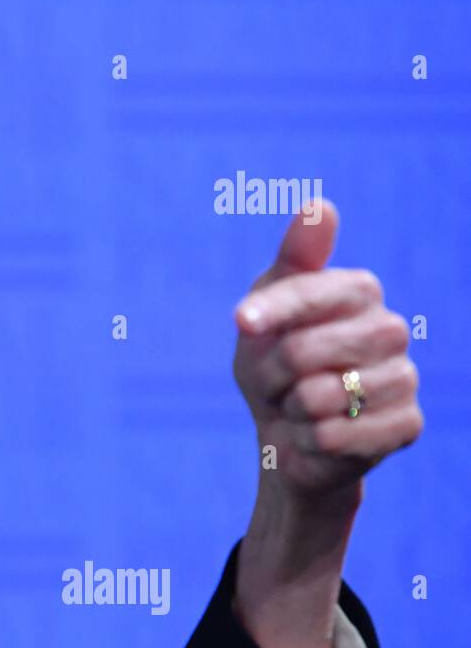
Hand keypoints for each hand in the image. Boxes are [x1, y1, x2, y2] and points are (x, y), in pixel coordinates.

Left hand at [232, 199, 422, 511]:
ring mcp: (405, 378)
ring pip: (319, 397)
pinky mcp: (407, 425)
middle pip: (305, 350)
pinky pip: (334, 436)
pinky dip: (309, 441)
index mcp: (359, 291)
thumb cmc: (273, 364)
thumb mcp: (266, 311)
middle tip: (279, 381)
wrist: (288, 435)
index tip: (241, 322)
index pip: (311, 291)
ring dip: (292, 409)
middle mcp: (391, 329)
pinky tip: (318, 435)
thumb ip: (294, 260)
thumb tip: (321, 206)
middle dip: (273, 373)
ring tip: (301, 406)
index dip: (271, 311)